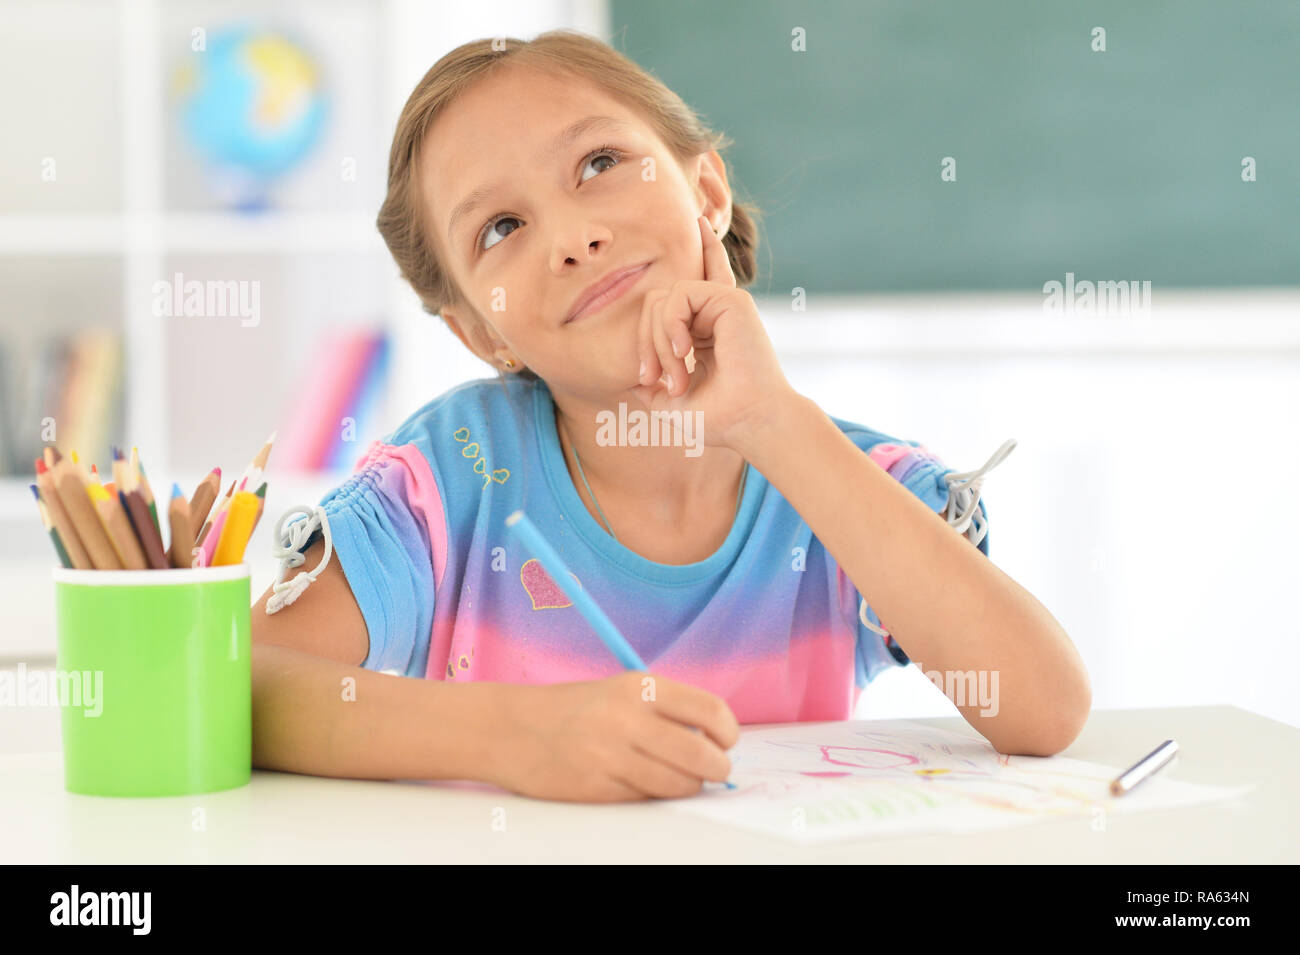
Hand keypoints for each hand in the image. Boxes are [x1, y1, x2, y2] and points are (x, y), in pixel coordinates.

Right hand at [490, 671, 739, 801]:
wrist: (510, 729)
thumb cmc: (574, 710)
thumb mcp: (620, 692)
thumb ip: (665, 710)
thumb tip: (715, 742)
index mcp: (639, 687)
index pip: (709, 710)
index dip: (727, 732)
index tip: (726, 742)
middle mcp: (627, 718)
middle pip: (701, 754)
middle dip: (718, 769)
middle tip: (716, 771)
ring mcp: (609, 755)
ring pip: (677, 784)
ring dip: (689, 787)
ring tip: (681, 780)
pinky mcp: (595, 788)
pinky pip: (645, 799)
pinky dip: (653, 795)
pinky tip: (642, 783)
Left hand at [633, 215, 796, 452]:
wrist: (750, 423)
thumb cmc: (719, 419)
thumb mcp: (671, 404)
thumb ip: (650, 387)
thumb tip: (629, 380)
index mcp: (701, 335)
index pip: (656, 317)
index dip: (643, 346)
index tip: (647, 381)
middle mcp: (712, 317)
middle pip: (653, 306)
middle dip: (645, 344)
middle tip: (654, 379)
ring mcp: (722, 306)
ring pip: (662, 301)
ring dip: (659, 342)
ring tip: (677, 377)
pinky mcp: (732, 300)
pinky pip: (680, 293)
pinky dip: (671, 323)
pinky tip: (684, 352)